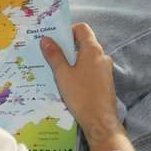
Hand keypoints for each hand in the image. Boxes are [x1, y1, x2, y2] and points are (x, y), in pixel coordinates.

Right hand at [41, 23, 134, 150]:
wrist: (100, 121)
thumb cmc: (81, 95)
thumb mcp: (62, 74)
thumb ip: (54, 55)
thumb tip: (46, 39)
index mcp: (93, 50)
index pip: (82, 29)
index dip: (68, 31)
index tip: (56, 41)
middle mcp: (102, 57)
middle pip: (83, 44)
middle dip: (67, 50)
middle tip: (51, 58)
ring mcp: (105, 70)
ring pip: (86, 60)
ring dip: (72, 64)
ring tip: (57, 74)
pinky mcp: (105, 83)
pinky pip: (90, 72)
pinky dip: (79, 74)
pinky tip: (68, 86)